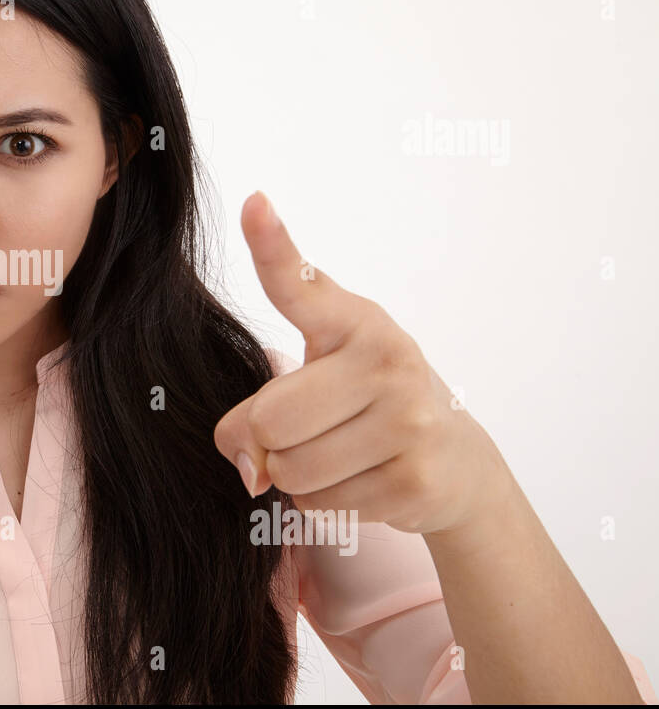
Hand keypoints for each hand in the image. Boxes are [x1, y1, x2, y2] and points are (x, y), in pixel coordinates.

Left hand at [212, 191, 513, 535]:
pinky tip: (364, 480)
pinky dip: (325, 502)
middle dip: (268, 440)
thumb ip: (263, 406)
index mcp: (356, 323)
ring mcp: (407, 420)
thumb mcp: (323, 376)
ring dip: (296, 476)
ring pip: (289, 470)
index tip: (253, 205)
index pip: (301, 286)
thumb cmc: (368, 406)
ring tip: (341, 455)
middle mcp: (387, 361)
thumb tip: (250, 470)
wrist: (458, 461)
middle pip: (267, 419)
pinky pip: (319, 503)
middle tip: (308, 430)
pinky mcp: (414, 479)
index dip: (272, 246)